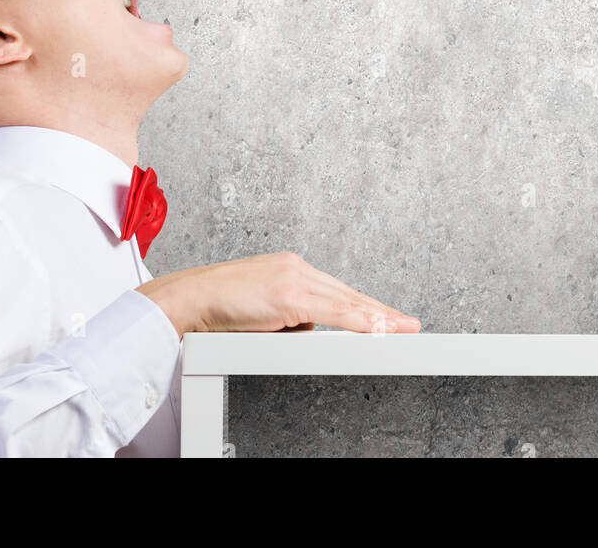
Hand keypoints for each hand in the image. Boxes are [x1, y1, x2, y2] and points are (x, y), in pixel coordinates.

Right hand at [138, 251, 420, 337]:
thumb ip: (288, 316)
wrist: (189, 298)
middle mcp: (297, 268)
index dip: (366, 306)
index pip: (338, 291)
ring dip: (376, 318)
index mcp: (291, 270)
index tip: (388, 317)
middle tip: (409, 324)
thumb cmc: (217, 308)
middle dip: (381, 311)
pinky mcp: (288, 293)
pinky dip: (356, 320)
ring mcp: (293, 278)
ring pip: (346, 301)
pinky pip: (331, 311)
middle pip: (349, 294)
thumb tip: (307, 330)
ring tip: (401, 329)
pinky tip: (374, 328)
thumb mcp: (261, 312)